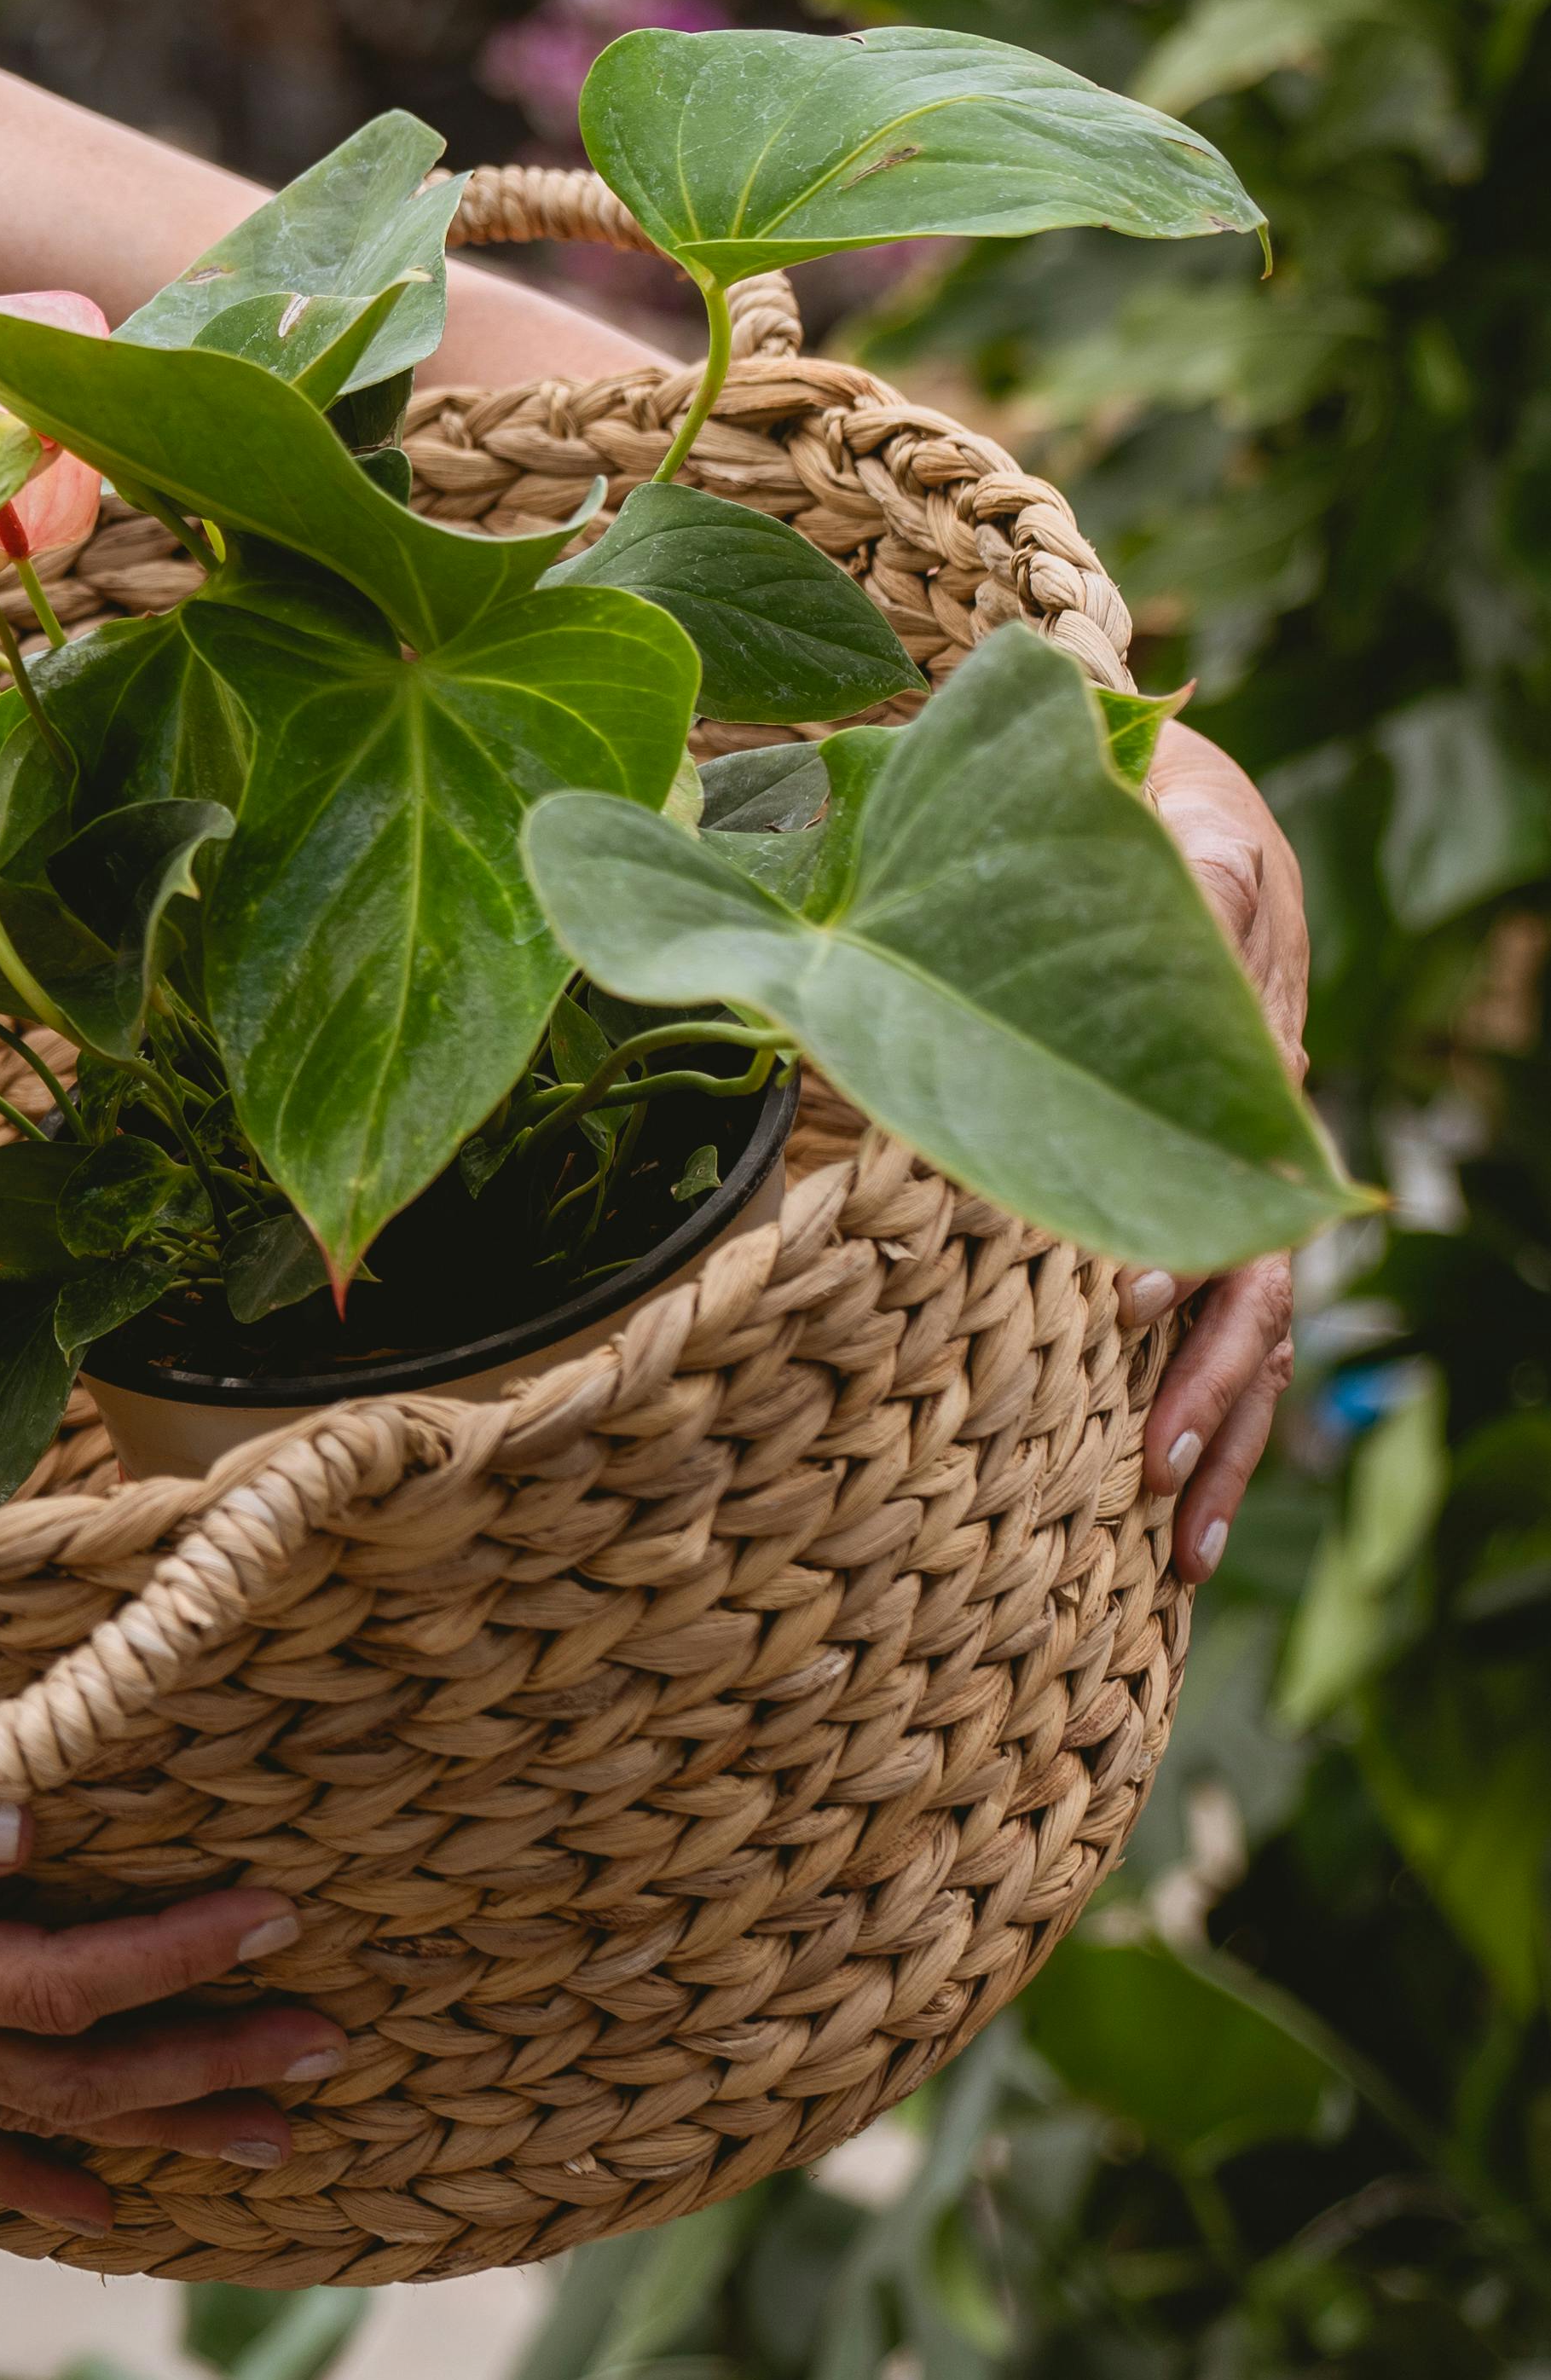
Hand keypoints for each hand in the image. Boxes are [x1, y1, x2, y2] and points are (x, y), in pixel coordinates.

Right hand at [0, 1708, 334, 2235]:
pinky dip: (34, 2182)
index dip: (169, 1960)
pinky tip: (111, 2209)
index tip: (272, 1918)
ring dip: (157, 2130)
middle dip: (206, 2066)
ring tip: (277, 2133)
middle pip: (68, 2078)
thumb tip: (26, 1822)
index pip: (49, 1982)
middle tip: (327, 2040)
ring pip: (28, 2126)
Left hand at [1138, 719, 1312, 1586]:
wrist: (1191, 828)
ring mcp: (1227, 1191)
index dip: (1186, 1256)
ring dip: (1216, 1442)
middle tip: (1149, 1474)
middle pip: (1251, 1298)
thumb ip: (1202, 874)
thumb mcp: (1190, 829)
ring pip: (1246, 1341)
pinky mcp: (1195, 1209)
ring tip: (1177, 1552)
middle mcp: (1245, 1154)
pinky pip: (1219, 1332)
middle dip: (1207, 1393)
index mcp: (1244, 1076)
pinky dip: (1206, 1420)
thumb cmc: (1167, 828)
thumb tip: (1214, 886)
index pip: (1227, 1190)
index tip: (1127, 1305)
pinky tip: (1163, 1514)